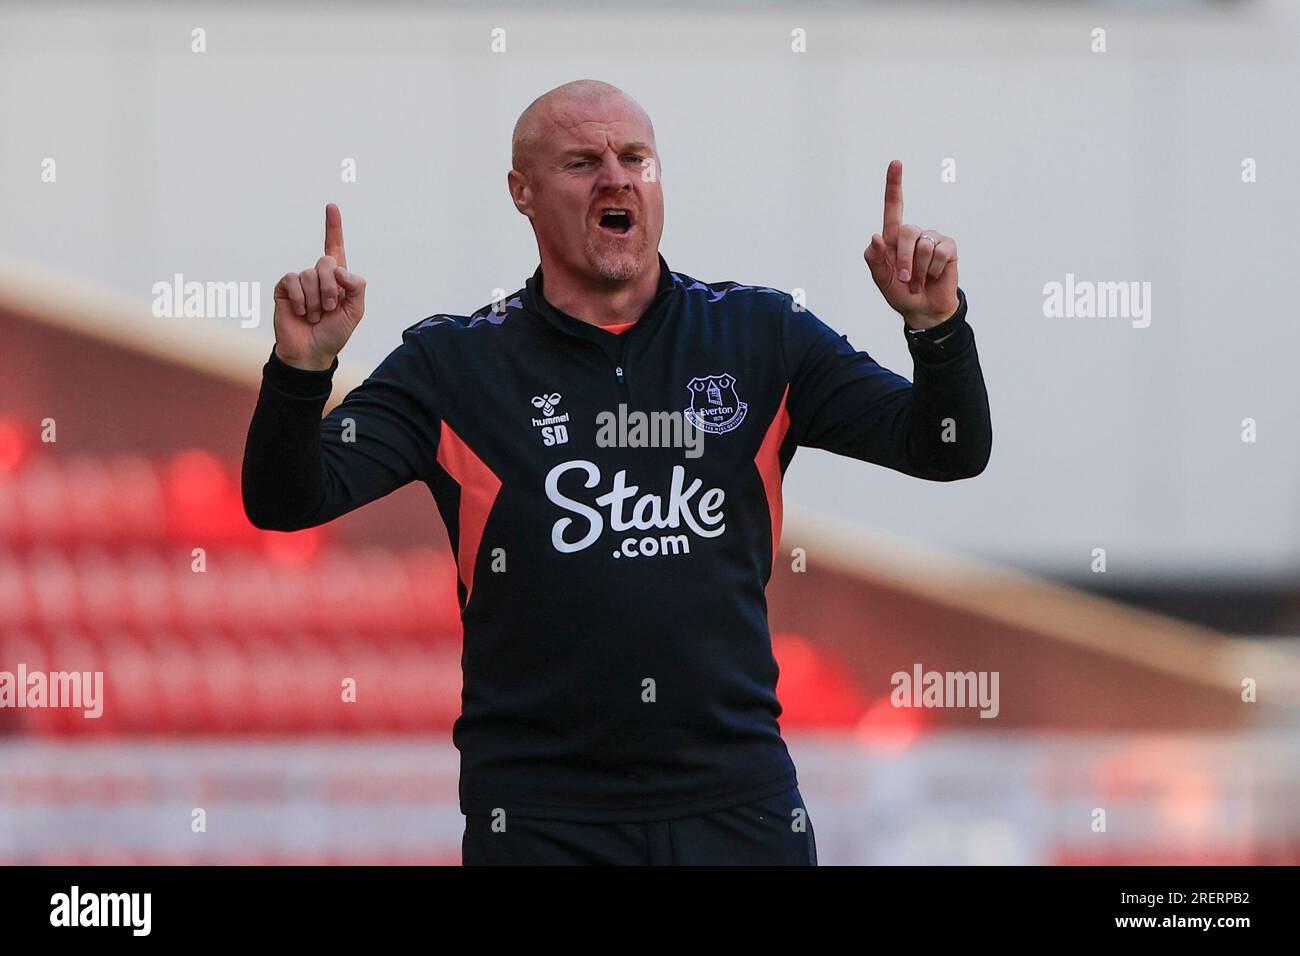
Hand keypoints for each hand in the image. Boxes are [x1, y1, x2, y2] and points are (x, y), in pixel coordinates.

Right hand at [272, 203, 366, 369]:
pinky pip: (293, 280)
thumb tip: (339, 267)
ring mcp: (301, 281)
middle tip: (330, 309)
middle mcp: (318, 275)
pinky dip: (301, 299)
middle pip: (326, 262)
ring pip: (310, 274)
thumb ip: (356, 286)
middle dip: (331, 289)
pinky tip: (301, 313)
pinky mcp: (285, 288)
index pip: (335, 246)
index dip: (333, 227)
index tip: (331, 206)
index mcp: (338, 278)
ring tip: (315, 315)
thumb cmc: (334, 333)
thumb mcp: (355, 311)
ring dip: (316, 300)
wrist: (311, 352)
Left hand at [863, 160, 958, 328]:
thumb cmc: (900, 293)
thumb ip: (875, 259)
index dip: (894, 185)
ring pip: (923, 246)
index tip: (896, 163)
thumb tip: (875, 237)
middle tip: (905, 279)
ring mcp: (932, 239)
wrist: (923, 310)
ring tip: (918, 281)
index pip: (894, 207)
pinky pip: (939, 252)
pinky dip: (933, 270)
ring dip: (918, 270)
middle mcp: (913, 234)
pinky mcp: (948, 247)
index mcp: (893, 239)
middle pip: (906, 232)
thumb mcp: (881, 279)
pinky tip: (934, 276)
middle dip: (903, 259)